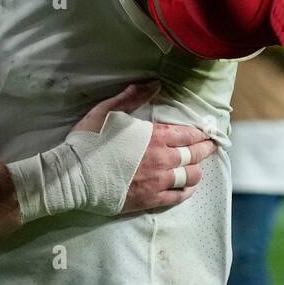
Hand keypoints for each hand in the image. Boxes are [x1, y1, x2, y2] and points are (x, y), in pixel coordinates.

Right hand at [71, 82, 215, 211]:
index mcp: (155, 136)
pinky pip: (178, 196)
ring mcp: (158, 181)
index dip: (202, 133)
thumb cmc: (88, 141)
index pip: (190, 134)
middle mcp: (163, 159)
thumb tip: (154, 84)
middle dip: (206, 149)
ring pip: (191, 176)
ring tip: (197, 167)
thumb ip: (133, 97)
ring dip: (197, 170)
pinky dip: (187, 191)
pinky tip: (187, 187)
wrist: (73, 175)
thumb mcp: (107, 111)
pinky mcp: (150, 199)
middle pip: (196, 155)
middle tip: (210, 146)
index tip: (208, 132)